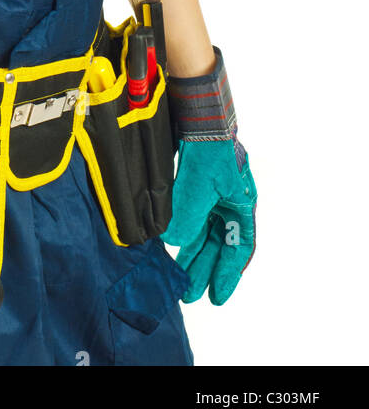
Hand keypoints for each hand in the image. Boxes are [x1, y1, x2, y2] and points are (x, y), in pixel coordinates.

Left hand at [162, 137, 256, 303]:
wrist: (196, 110)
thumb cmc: (208, 146)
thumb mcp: (200, 185)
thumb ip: (189, 216)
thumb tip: (176, 242)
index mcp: (240, 204)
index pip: (239, 247)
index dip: (228, 274)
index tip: (217, 297)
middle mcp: (227, 200)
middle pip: (219, 243)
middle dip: (205, 268)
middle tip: (189, 293)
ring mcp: (211, 191)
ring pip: (202, 230)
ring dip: (191, 252)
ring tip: (177, 274)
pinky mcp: (193, 182)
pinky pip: (189, 214)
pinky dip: (181, 230)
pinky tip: (169, 242)